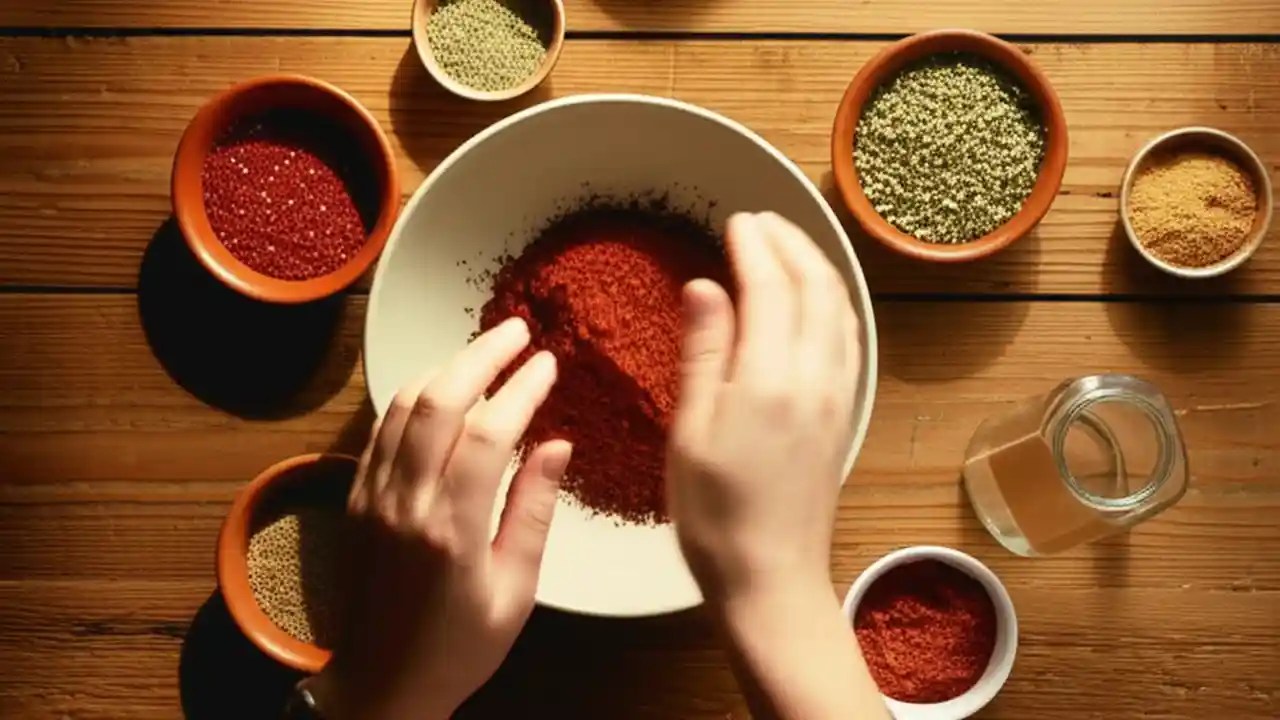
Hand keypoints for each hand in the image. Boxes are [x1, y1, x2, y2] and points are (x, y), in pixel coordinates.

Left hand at [309, 318, 571, 719]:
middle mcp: (405, 503)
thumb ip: (533, 512)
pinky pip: (382, 430)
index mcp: (453, 529)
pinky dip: (414, 398)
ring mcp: (373, 497)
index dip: (521, 388)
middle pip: (439, 401)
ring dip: (445, 369)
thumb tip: (556, 444)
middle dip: (480, 355)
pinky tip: (442, 391)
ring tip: (483, 352)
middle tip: (516, 330)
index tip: (548, 362)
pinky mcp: (355, 499)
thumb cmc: (459, 647)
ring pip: (403, 406)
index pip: (489, 433)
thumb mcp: (515, 590)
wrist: (381, 683)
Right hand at [666, 213, 884, 719]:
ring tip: (789, 245)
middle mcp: (814, 379)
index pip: (769, 287)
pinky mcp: (843, 416)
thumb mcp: (690, 433)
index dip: (753, 246)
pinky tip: (819, 301)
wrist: (770, 579)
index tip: (734, 221)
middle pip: (815, 287)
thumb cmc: (716, 516)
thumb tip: (706, 286)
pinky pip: (849, 339)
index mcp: (770, 379)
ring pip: (839, 310)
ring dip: (817, 267)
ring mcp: (837, 397)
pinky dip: (835, 303)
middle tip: (760, 220)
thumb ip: (704, 353)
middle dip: (790, 244)